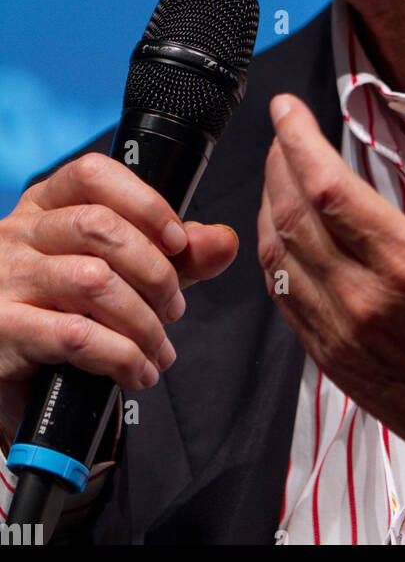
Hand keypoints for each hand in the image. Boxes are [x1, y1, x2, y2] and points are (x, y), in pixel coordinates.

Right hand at [0, 153, 238, 448]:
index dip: (146, 203)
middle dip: (155, 271)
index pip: (94, 175)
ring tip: (159, 349)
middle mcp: (17, 234)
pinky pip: (75, 335)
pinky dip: (121, 356)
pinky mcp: (2, 331)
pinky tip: (136, 372)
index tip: (179, 242)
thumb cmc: (67, 317)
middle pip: (99, 226)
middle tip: (174, 309)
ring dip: (143, 321)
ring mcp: (5, 281)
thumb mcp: (124, 277)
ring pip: (92, 281)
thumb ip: (174, 257)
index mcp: (46, 206)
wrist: (15, 386)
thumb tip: (224, 240)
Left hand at [258, 94, 404, 516]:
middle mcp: (366, 300)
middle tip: (283, 130)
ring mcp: (343, 335)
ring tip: (280, 170)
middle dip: (278, 162)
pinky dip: (274, 254)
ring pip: (279, 256)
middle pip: (292, 215)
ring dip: (269, 204)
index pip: (328, 188)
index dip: (298, 141)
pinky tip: (284, 232)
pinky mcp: (334, 362)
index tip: (286, 109)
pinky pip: (285, 298)